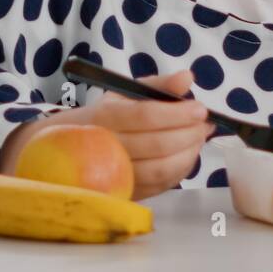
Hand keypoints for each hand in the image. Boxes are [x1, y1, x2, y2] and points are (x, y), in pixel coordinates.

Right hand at [37, 67, 213, 200]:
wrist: (68, 152)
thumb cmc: (104, 117)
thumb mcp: (125, 94)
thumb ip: (158, 85)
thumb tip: (187, 78)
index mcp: (104, 117)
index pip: (146, 116)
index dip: (177, 113)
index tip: (200, 109)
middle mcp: (106, 148)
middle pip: (157, 145)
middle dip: (189, 134)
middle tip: (204, 124)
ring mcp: (114, 176)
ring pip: (160, 170)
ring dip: (189, 154)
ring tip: (198, 138)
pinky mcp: (125, 194)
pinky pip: (160, 186)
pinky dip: (180, 170)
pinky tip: (187, 155)